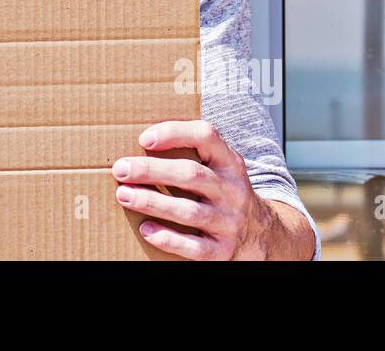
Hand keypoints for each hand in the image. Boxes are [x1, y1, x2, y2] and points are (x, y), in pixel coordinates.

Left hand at [111, 119, 271, 259]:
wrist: (263, 236)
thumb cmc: (226, 193)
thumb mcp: (221, 167)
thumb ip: (194, 152)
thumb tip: (143, 140)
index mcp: (230, 163)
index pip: (206, 136)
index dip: (174, 133)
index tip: (144, 138)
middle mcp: (232, 190)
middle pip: (190, 174)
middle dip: (151, 170)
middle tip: (121, 169)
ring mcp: (229, 222)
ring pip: (189, 211)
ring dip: (152, 202)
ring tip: (124, 195)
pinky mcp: (223, 251)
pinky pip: (194, 247)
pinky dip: (168, 238)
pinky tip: (146, 229)